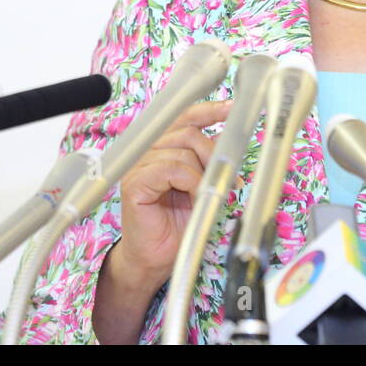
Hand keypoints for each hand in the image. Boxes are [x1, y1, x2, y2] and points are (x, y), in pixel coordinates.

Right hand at [110, 99, 234, 294]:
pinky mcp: (134, 184)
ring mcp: (137, 167)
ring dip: (202, 173)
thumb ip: (207, 160)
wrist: (156, 257)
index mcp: (161, 148)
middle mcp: (147, 153)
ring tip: (205, 194)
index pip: (183, 117)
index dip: (208, 110)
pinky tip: (192, 196)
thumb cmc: (176, 222)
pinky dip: (190, 181)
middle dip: (213, 151)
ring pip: (182, 150)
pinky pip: (171, 169)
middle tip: (225, 175)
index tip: (232, 108)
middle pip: (187, 131)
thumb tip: (227, 138)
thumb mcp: (200, 184)